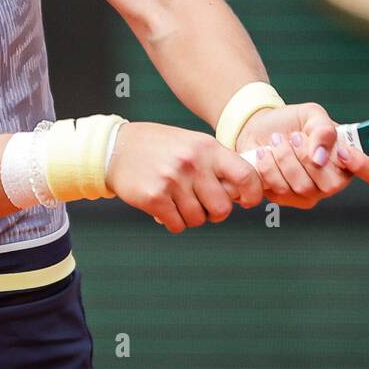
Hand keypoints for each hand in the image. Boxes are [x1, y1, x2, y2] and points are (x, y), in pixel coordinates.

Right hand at [106, 122, 263, 231]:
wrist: (115, 148)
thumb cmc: (160, 147)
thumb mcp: (193, 144)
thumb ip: (217, 164)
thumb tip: (243, 193)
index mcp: (208, 148)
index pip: (245, 175)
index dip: (253, 194)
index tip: (247, 201)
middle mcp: (192, 163)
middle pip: (222, 207)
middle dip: (216, 213)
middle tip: (204, 205)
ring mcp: (173, 181)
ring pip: (198, 219)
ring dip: (190, 217)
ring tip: (178, 202)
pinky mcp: (154, 197)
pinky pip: (177, 225)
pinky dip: (173, 222)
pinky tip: (165, 207)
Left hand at [235, 102, 368, 209]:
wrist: (259, 129)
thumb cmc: (292, 122)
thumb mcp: (311, 115)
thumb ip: (322, 130)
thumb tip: (321, 157)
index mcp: (349, 157)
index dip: (363, 166)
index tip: (342, 151)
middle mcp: (334, 179)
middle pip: (333, 184)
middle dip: (307, 158)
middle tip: (295, 137)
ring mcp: (311, 193)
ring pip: (303, 187)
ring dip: (285, 159)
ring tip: (276, 140)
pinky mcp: (287, 199)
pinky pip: (280, 191)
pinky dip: (269, 167)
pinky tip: (265, 153)